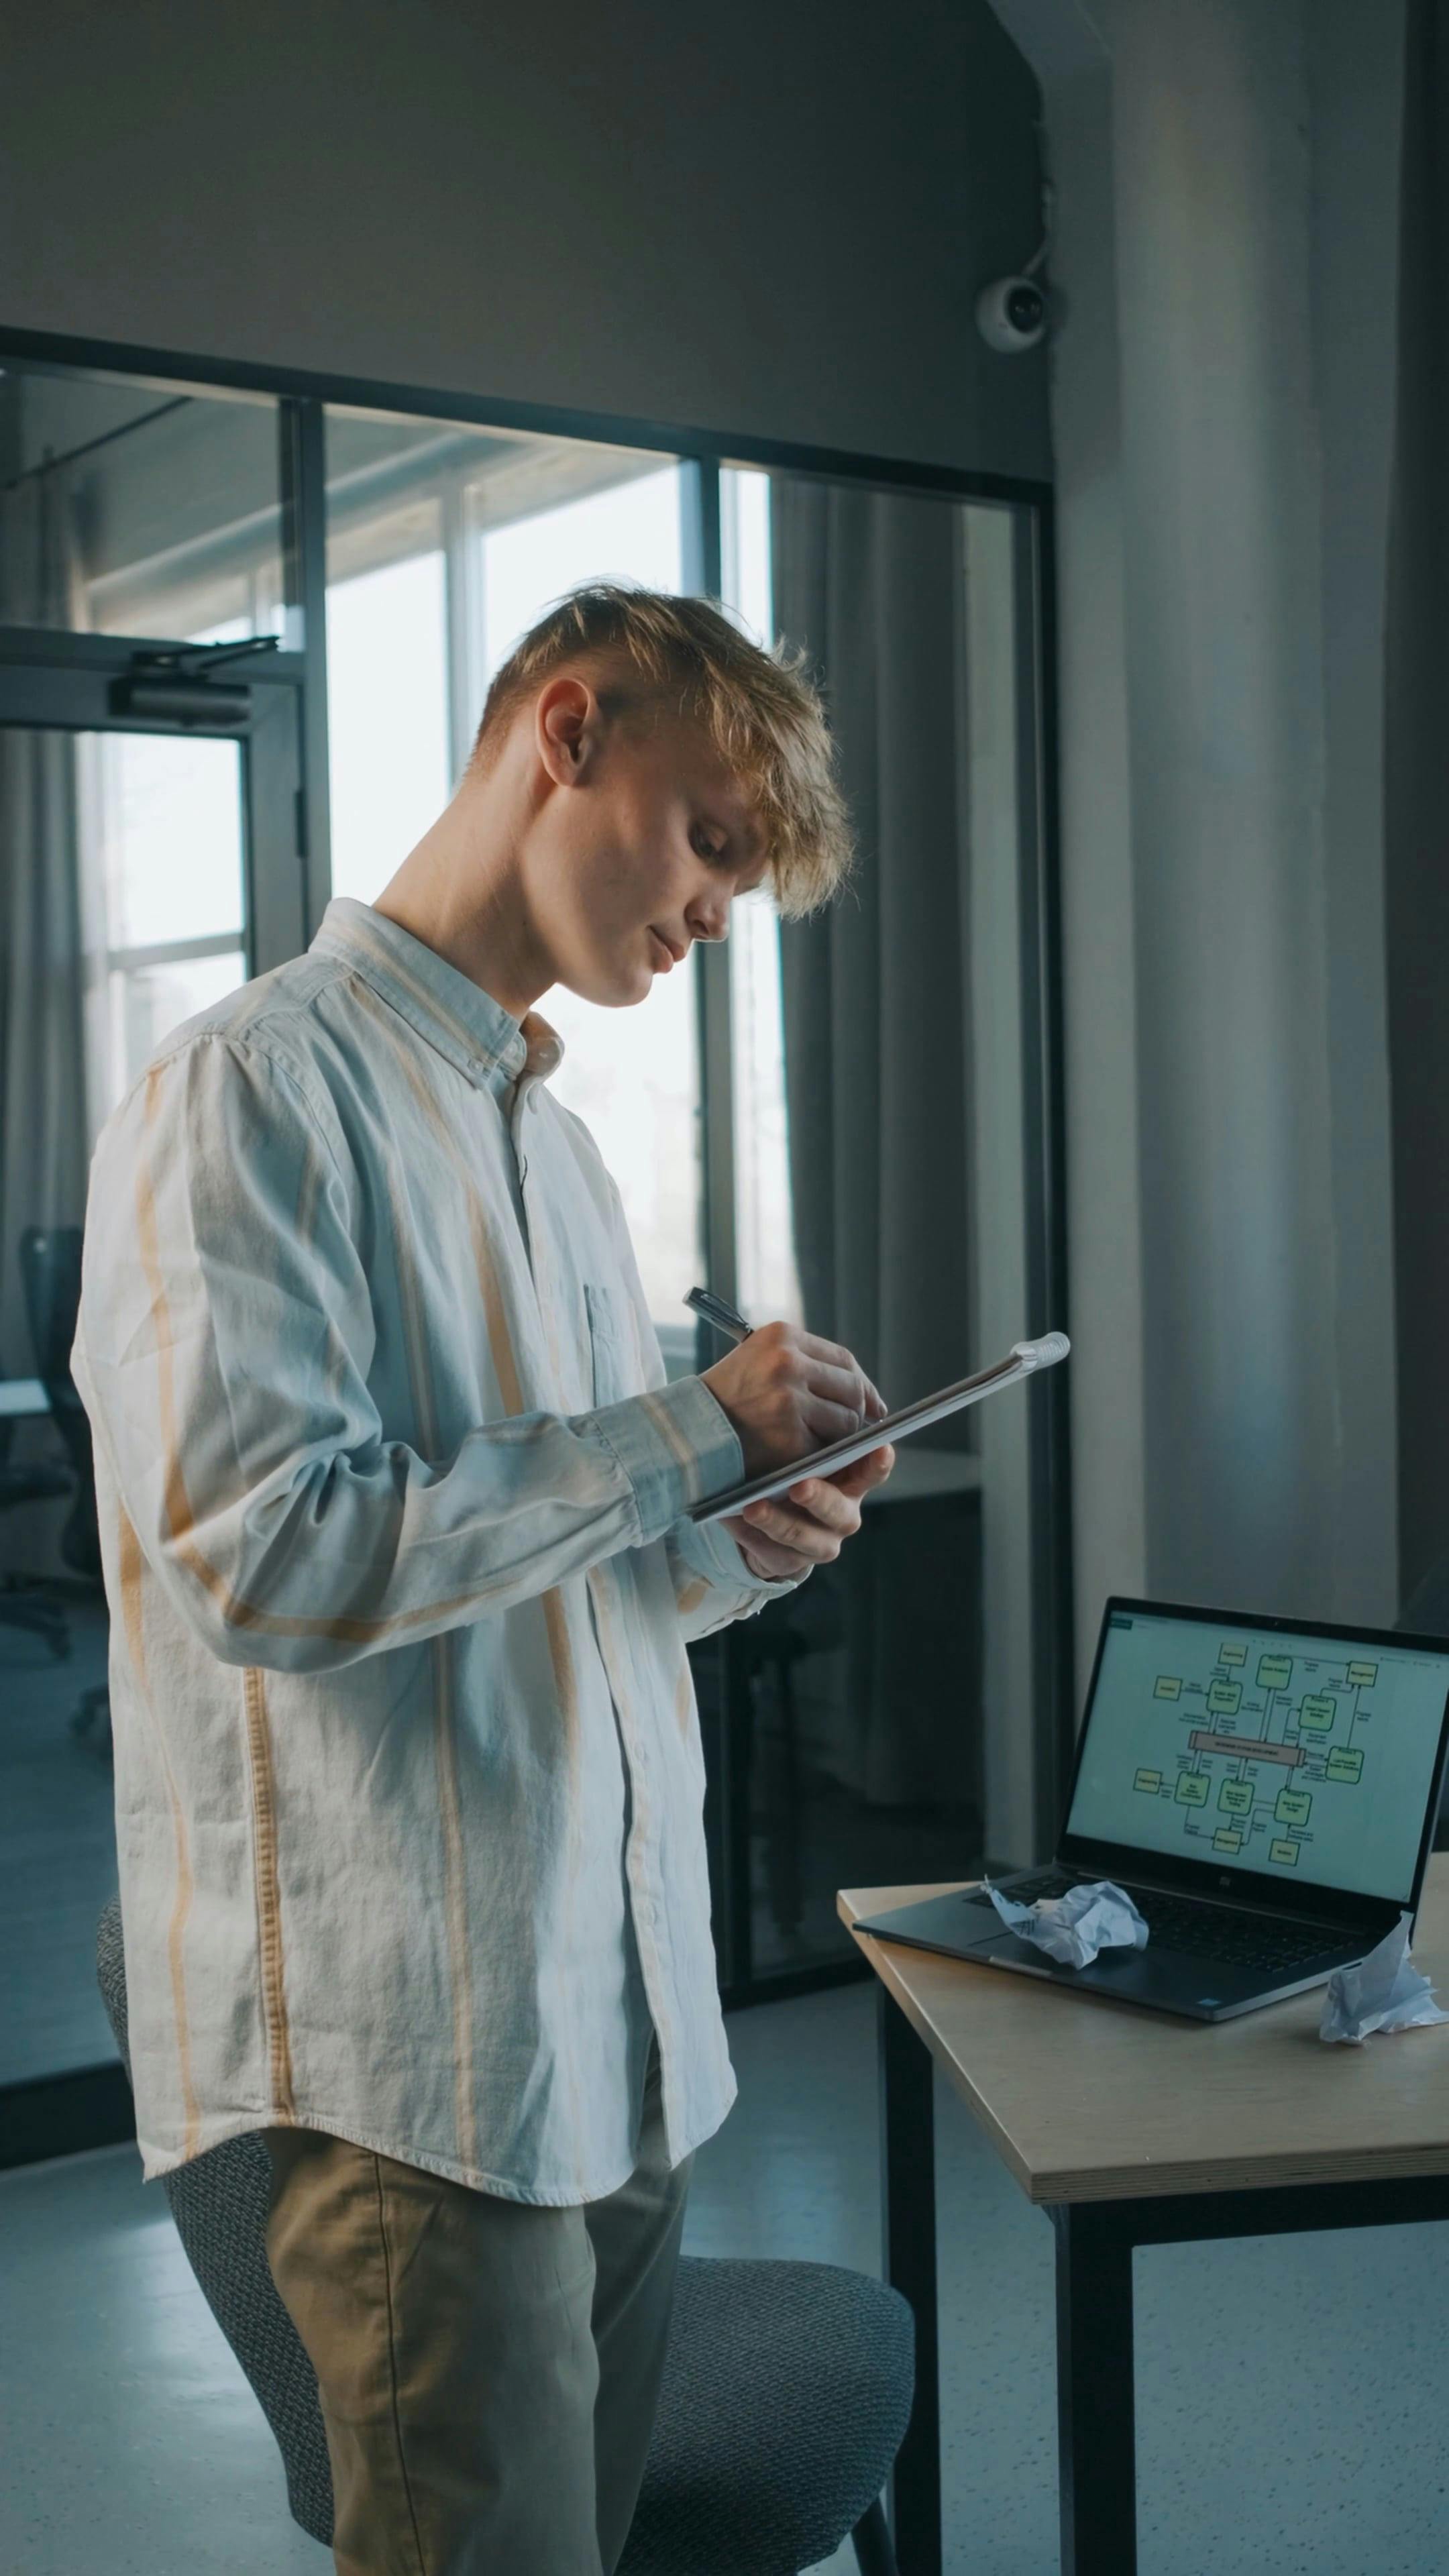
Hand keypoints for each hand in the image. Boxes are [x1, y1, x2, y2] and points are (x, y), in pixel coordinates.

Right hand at [702, 1320, 884, 1477]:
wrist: (685, 1432)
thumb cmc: (726, 1399)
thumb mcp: (759, 1361)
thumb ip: (805, 1365)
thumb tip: (862, 1390)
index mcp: (782, 1337)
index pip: (843, 1359)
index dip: (863, 1384)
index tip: (873, 1404)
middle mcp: (787, 1363)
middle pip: (851, 1388)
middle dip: (859, 1413)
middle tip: (857, 1430)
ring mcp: (789, 1400)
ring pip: (845, 1422)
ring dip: (840, 1438)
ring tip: (821, 1444)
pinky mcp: (788, 1436)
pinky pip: (825, 1449)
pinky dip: (819, 1458)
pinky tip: (801, 1458)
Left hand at [722, 1441, 896, 1581]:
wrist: (767, 1516)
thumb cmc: (790, 1465)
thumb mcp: (807, 1445)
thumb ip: (819, 1424)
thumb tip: (820, 1390)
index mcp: (852, 1481)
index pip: (873, 1470)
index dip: (878, 1463)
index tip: (879, 1448)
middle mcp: (842, 1513)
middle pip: (841, 1512)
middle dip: (821, 1499)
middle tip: (799, 1486)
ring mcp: (818, 1541)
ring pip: (804, 1538)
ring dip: (779, 1522)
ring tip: (752, 1506)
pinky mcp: (789, 1560)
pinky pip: (772, 1553)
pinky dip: (749, 1535)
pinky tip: (730, 1518)